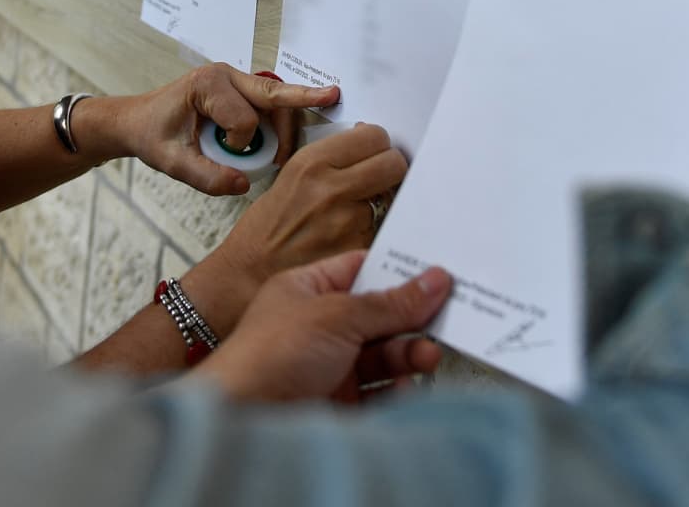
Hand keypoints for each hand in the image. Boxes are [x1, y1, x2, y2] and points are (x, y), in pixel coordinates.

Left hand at [86, 64, 340, 195]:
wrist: (138, 120)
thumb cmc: (152, 135)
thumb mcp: (171, 162)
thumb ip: (206, 177)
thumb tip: (244, 185)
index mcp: (207, 85)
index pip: (245, 118)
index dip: (240, 144)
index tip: (219, 150)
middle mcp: (226, 74)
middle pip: (275, 97)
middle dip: (293, 122)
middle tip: (294, 153)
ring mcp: (236, 79)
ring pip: (279, 100)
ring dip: (287, 127)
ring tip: (279, 157)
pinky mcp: (241, 89)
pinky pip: (272, 104)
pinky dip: (281, 123)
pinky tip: (283, 144)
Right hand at [175, 123, 408, 336]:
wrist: (249, 275)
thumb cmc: (267, 229)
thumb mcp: (291, 179)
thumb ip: (330, 161)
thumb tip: (365, 143)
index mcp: (312, 163)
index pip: (374, 136)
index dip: (379, 145)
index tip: (375, 153)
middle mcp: (332, 188)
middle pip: (394, 164)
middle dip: (392, 170)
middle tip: (382, 179)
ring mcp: (348, 222)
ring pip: (392, 200)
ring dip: (382, 205)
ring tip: (354, 216)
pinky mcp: (357, 251)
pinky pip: (382, 232)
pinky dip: (373, 233)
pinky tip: (350, 239)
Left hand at [197, 251, 450, 402]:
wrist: (244, 417)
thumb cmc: (270, 355)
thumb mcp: (338, 315)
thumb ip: (389, 303)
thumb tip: (433, 281)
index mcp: (306, 290)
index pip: (359, 270)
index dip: (396, 272)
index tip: (436, 274)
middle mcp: (316, 326)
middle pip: (376, 315)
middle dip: (408, 319)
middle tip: (443, 318)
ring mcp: (326, 365)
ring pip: (380, 354)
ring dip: (407, 354)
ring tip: (426, 356)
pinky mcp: (335, 400)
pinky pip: (376, 390)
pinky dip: (394, 388)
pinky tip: (403, 386)